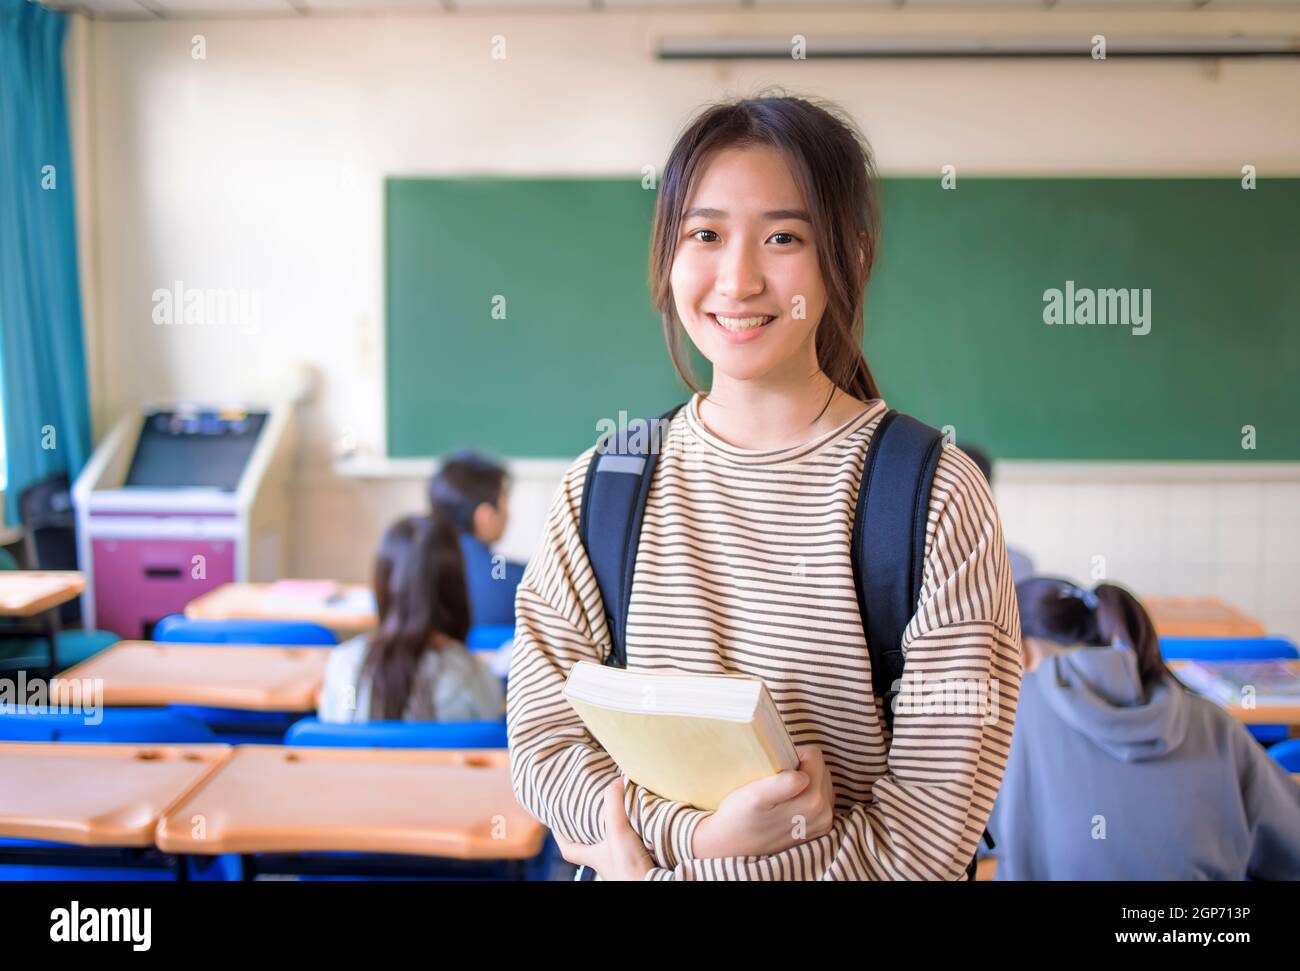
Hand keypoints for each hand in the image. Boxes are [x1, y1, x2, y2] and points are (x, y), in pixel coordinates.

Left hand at [552, 777, 653, 880]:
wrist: (656, 885)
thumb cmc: (630, 870)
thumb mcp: (617, 831)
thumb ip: (613, 804)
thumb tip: (616, 781)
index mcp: (594, 857)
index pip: (568, 849)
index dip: (560, 836)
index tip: (556, 822)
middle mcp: (607, 861)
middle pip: (592, 844)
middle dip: (592, 828)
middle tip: (593, 809)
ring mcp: (623, 864)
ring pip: (615, 844)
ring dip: (618, 829)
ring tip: (622, 810)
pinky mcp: (641, 863)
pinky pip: (635, 846)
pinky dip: (638, 836)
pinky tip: (646, 826)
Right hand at [692, 746, 834, 858]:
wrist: (732, 847)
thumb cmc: (739, 817)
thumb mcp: (755, 796)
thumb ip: (782, 784)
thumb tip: (803, 776)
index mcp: (812, 802)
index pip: (814, 757)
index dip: (794, 754)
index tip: (777, 766)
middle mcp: (824, 814)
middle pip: (821, 769)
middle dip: (801, 767)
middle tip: (776, 779)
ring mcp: (823, 822)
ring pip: (822, 782)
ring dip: (805, 779)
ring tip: (781, 791)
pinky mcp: (819, 827)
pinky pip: (821, 797)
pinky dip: (807, 792)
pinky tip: (788, 801)